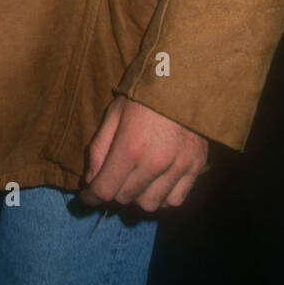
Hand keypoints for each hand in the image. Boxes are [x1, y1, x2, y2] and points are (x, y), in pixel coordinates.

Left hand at [79, 95, 207, 212]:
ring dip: (137, 197)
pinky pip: (175, 200)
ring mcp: (178, 167)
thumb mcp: (115, 113)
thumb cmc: (145, 94)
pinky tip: (157, 183)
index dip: (91, 198)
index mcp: (130, 146)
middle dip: (113, 192)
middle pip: (125, 198)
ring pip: (150, 204)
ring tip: (134, 181)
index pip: (105, 189)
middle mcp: (154, 163)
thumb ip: (100, 148)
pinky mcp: (196, 167)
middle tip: (112, 179)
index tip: (87, 197)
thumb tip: (91, 180)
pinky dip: (162, 197)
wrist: (187, 80)